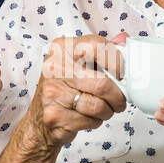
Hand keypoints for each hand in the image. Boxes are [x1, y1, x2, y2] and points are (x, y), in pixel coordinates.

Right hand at [24, 32, 128, 151]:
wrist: (39, 119)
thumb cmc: (64, 88)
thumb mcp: (78, 63)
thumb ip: (101, 51)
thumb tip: (124, 40)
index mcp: (62, 48)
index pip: (97, 46)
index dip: (116, 61)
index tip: (121, 73)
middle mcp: (54, 68)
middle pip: (102, 83)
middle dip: (117, 96)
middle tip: (119, 100)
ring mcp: (52, 93)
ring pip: (98, 106)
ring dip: (107, 111)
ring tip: (102, 109)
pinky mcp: (54, 116)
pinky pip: (90, 121)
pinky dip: (95, 122)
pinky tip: (87, 117)